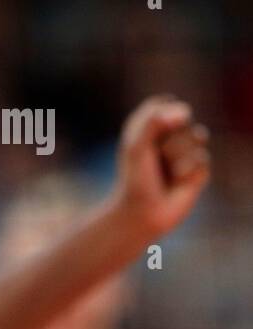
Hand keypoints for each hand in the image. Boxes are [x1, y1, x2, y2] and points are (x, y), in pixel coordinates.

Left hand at [111, 96, 209, 240]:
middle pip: (185, 118)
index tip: (145, 140)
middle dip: (169, 139)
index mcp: (152, 125)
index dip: (159, 120)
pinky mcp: (198, 170)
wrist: (141, 214)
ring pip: (198, 135)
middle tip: (156, 159)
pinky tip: (177, 184)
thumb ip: (154, 122)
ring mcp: (187, 151)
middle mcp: (171, 135)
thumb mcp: (137, 147)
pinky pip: (202, 159)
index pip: (166, 105)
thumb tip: (184, 111)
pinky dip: (187, 172)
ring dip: (180, 154)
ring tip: (168, 172)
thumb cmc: (135, 180)